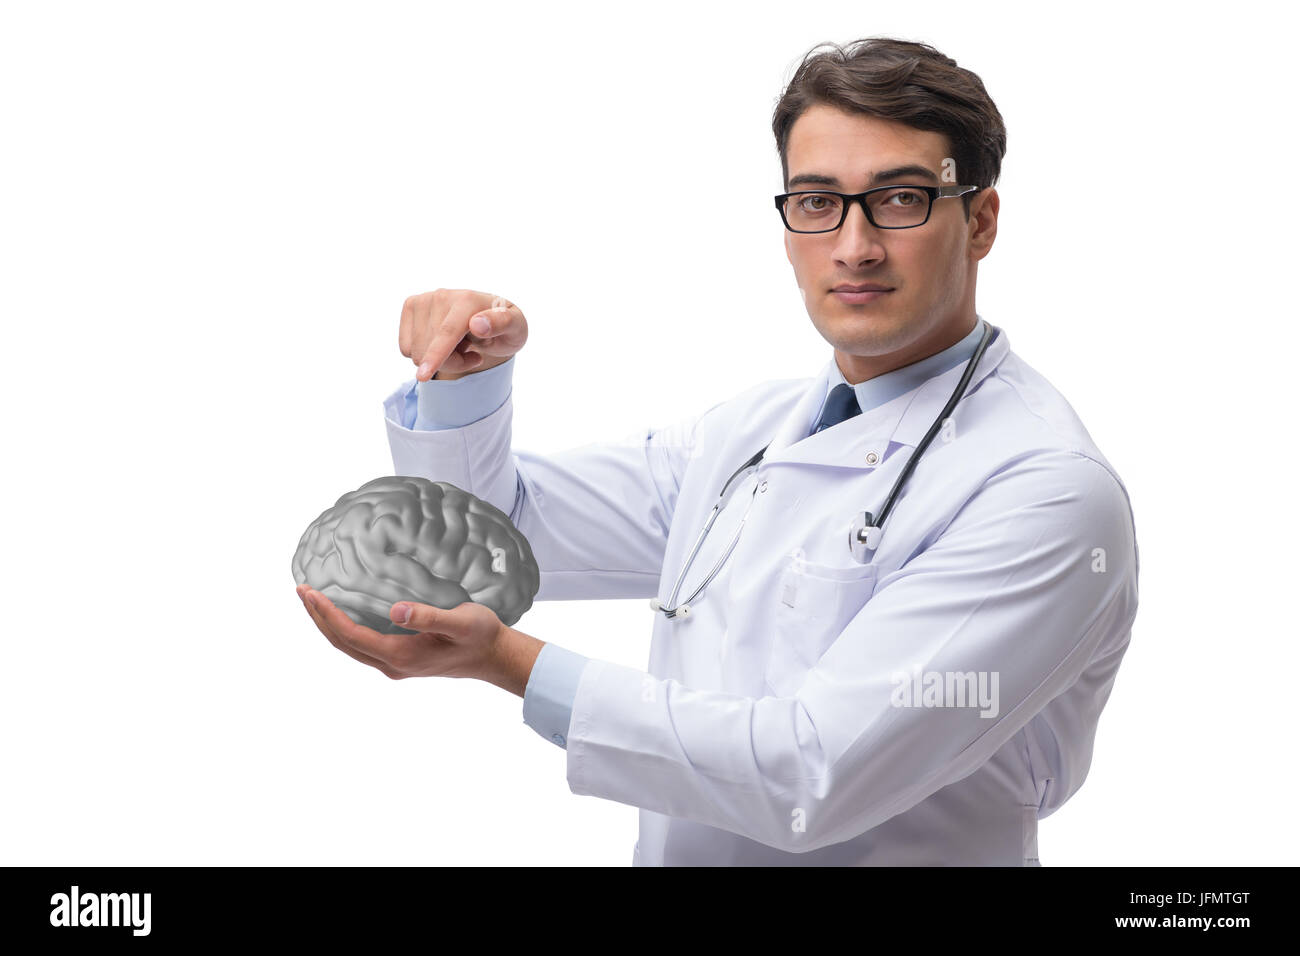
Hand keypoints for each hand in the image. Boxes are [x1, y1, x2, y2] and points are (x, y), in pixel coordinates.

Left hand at [296, 584, 510, 683]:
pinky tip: (344, 614)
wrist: (495, 658)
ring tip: (314, 601)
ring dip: (329, 624)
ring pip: (350, 646)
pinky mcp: (401, 660)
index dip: (327, 614)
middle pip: (342, 643)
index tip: (310, 592)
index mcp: (401, 656)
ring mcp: (396, 665)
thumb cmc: (481, 636)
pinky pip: (362, 645)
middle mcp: (392, 665)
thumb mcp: (459, 621)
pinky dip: (345, 629)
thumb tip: (394, 611)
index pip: (351, 635)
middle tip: (302, 590)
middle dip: (318, 617)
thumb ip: (427, 616)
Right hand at [400, 288, 528, 381]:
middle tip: (474, 356)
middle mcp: (442, 295)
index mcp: (468, 299)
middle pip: (431, 348)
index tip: (423, 375)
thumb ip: (502, 324)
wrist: (490, 317)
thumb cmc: (506, 327)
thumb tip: (477, 324)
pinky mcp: (411, 306)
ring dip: (439, 360)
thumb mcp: (516, 328)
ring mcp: (424, 299)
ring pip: (416, 351)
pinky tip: (444, 343)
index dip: (437, 355)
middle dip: (453, 363)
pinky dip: (424, 354)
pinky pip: (406, 347)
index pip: (448, 333)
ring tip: (461, 347)